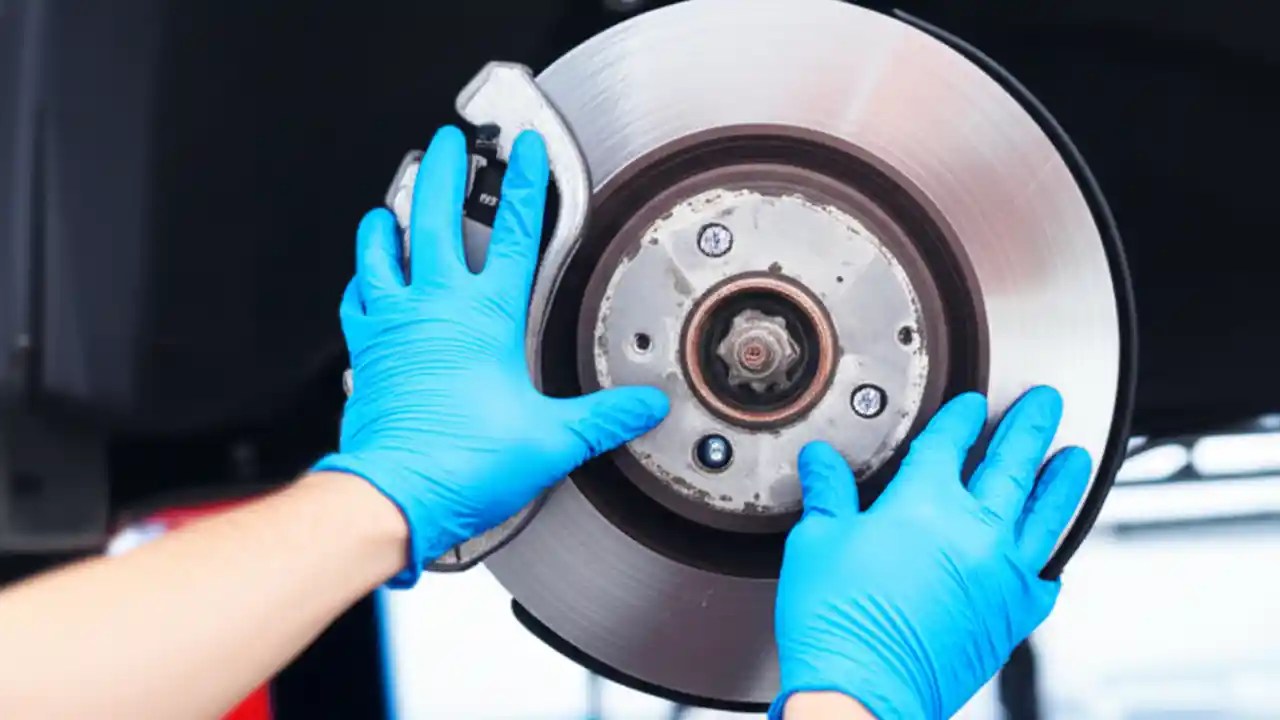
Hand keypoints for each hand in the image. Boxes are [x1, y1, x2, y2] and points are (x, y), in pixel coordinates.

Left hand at [314, 126, 668, 586]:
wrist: (392, 492)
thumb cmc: (463, 463)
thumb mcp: (551, 440)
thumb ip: (604, 418)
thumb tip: (643, 406)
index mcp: (486, 316)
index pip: (515, 232)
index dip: (525, 184)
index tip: (525, 152)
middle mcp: (434, 306)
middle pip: (436, 216)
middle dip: (443, 171)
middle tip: (447, 144)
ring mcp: (393, 322)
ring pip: (383, 246)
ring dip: (389, 216)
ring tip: (395, 199)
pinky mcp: (365, 348)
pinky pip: (358, 296)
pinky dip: (363, 277)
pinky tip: (366, 275)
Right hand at [772, 387, 1091, 718]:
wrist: (864, 692)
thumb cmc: (837, 622)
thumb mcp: (816, 543)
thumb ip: (828, 494)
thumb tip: (821, 462)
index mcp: (924, 502)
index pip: (950, 443)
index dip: (960, 418)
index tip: (971, 405)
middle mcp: (975, 530)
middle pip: (1012, 463)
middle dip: (1030, 426)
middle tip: (1045, 404)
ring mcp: (1002, 573)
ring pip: (1045, 513)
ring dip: (1061, 481)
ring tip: (1073, 459)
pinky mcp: (1013, 616)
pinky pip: (1045, 578)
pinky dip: (1049, 560)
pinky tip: (1048, 554)